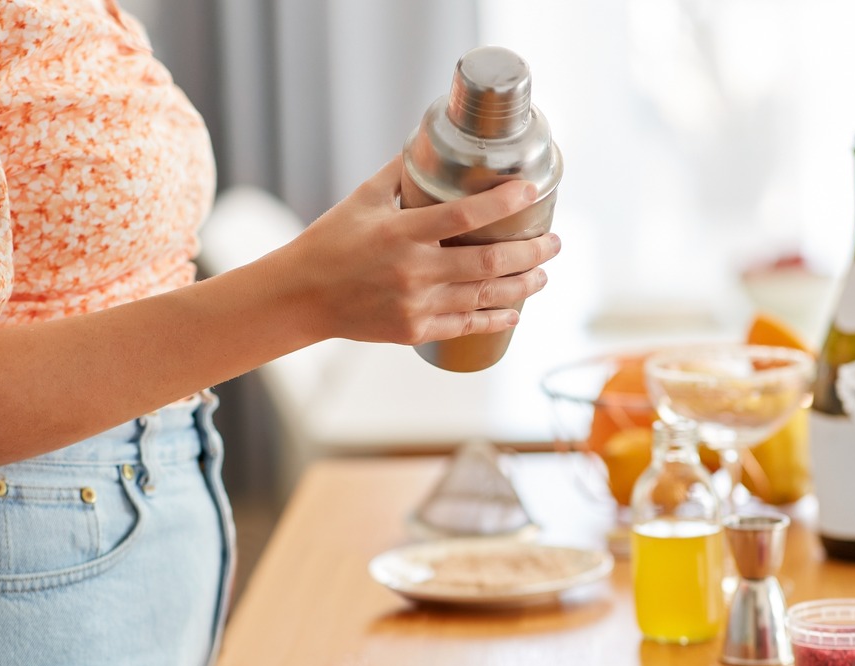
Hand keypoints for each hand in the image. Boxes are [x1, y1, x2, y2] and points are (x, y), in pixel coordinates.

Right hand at [271, 157, 561, 344]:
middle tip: (554, 241)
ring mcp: (415, 304)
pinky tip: (515, 311)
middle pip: (489, 262)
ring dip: (522, 285)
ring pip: (485, 297)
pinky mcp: (413, 330)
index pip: (465, 216)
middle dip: (531, 252)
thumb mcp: (362, 199)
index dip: (504, 202)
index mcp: (401, 232)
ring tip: (543, 273)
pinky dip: (495, 319)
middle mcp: (413, 270)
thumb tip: (432, 146)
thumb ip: (400, 174)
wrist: (300, 297)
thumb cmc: (329, 243)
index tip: (530, 191)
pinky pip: (465, 326)